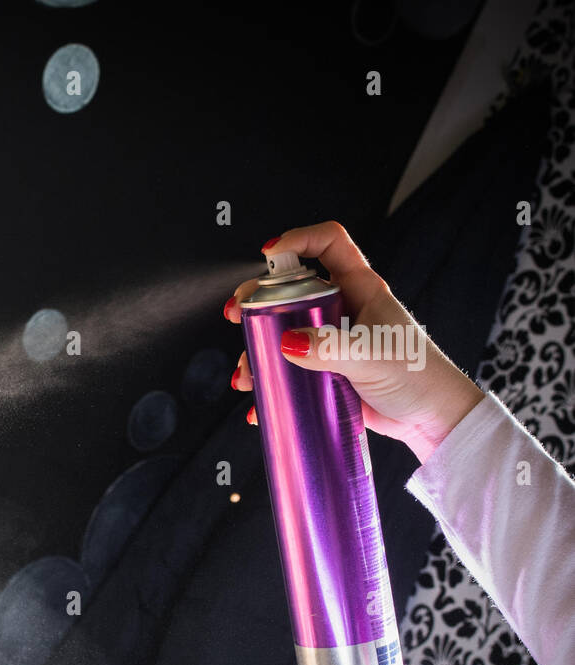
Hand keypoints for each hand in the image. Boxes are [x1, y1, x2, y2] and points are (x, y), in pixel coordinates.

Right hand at [223, 220, 483, 462]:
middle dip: (258, 301)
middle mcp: (342, 310)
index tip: (269, 254)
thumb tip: (286, 342)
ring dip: (257, 352)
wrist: (432, 419)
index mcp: (360, 289)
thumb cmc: (419, 377)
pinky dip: (270, 387)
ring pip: (282, 334)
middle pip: (290, 291)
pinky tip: (260, 404)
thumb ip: (330, 347)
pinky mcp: (325, 373)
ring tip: (247, 374)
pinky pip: (288, 372)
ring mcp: (332, 342)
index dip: (298, 240)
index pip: (329, 244)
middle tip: (238, 314)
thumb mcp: (374, 355)